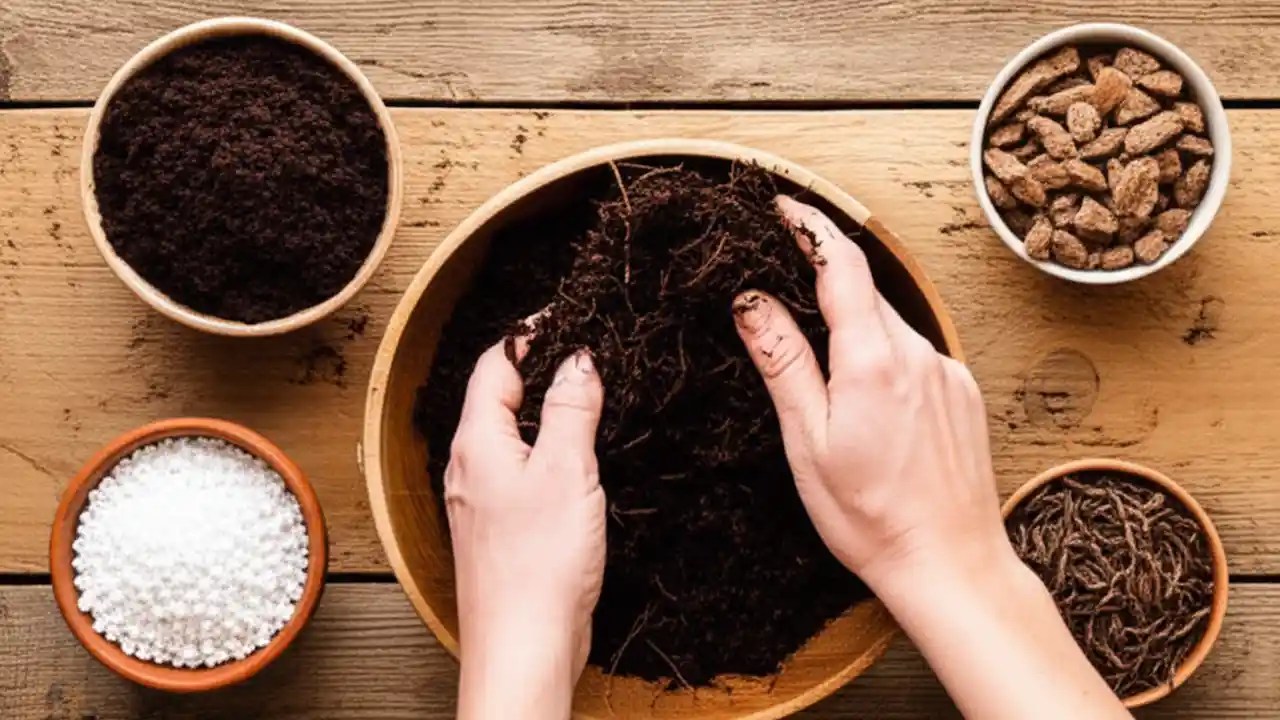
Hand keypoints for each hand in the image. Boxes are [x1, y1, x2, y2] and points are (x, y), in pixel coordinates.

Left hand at [447, 341, 605, 719]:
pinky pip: (519, 471)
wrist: (522, 646)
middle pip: (498, 396)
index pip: (497, 362)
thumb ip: (571, 407)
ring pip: (509, 436)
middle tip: (585, 351)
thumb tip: (579, 358)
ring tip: (587, 398)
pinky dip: (545, 452)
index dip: (531, 333)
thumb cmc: (538, 565)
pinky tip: (575, 464)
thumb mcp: (567, 469)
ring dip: (544, 412)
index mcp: (477, 441)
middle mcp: (468, 466)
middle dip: (539, 368)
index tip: (568, 316)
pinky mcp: (499, 529)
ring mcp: (480, 500)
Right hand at [731, 196, 1005, 591]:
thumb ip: (783, 361)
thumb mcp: (808, 440)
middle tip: (784, 298)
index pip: (841, 264)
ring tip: (826, 378)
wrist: (950, 563)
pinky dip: (885, 358)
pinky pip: (915, 354)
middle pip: (864, 293)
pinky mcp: (962, 393)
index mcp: (873, 361)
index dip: (810, 226)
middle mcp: (918, 354)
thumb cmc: (872, 516)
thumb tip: (752, 300)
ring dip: (855, 329)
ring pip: (889, 325)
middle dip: (825, 284)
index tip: (784, 207)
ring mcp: (947, 372)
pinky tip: (870, 405)